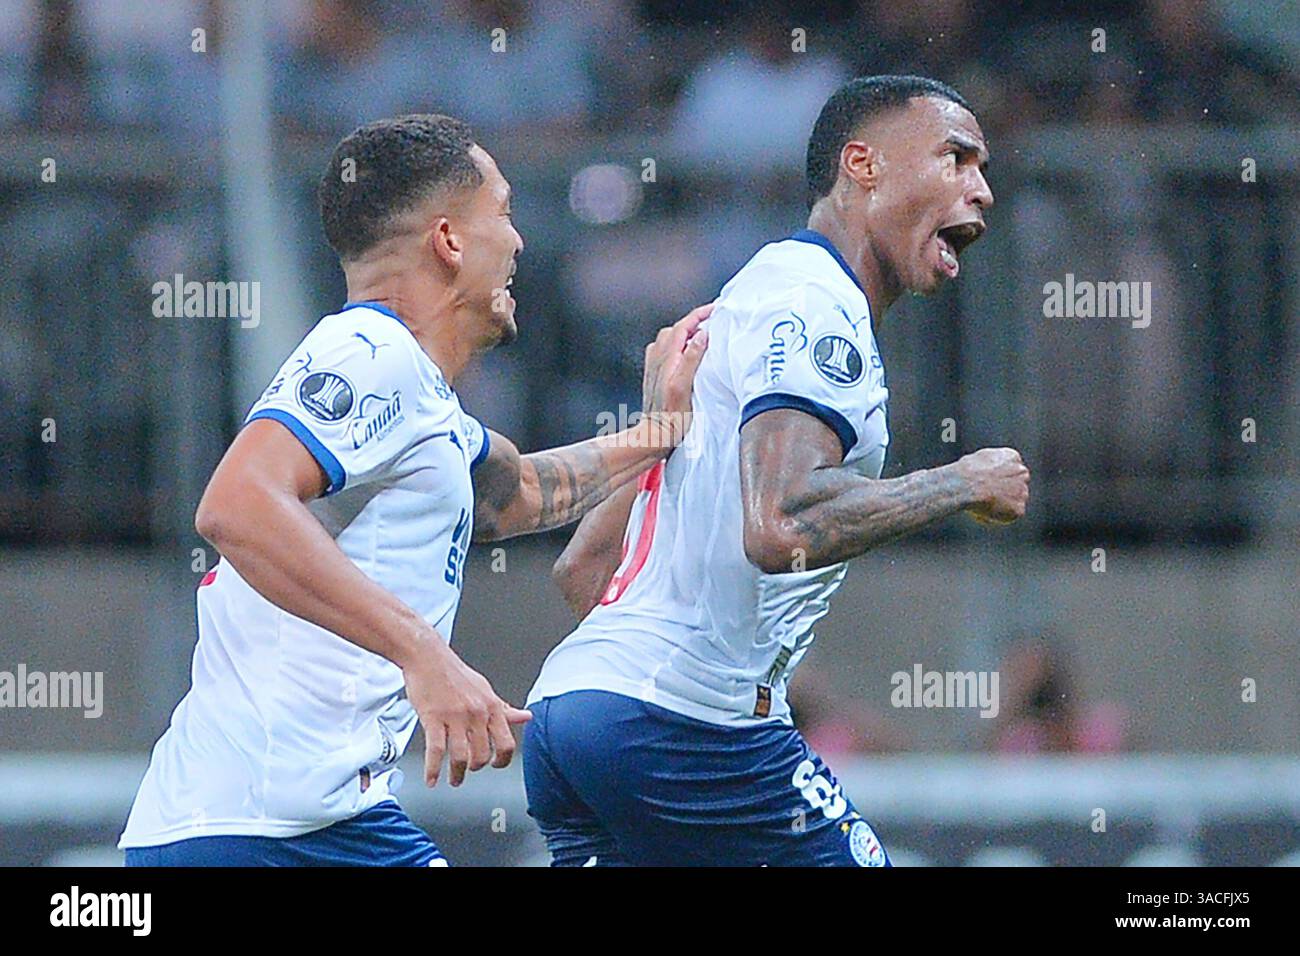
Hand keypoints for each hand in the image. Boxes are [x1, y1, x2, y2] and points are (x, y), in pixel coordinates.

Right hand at [402, 638, 531, 786]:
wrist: (428, 657)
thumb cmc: (455, 674)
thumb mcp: (485, 690)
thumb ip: (504, 709)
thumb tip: (525, 717)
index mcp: (492, 706)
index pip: (506, 742)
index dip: (503, 760)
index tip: (496, 765)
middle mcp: (477, 712)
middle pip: (482, 754)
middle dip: (475, 768)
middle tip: (469, 771)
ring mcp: (455, 716)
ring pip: (461, 756)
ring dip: (457, 774)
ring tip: (454, 779)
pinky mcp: (433, 718)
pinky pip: (436, 751)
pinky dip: (433, 770)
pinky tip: (432, 779)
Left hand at [641, 302, 712, 448]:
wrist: (654, 435)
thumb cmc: (671, 417)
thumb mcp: (684, 386)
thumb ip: (691, 358)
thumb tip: (701, 334)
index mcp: (666, 357)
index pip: (683, 326)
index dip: (700, 315)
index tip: (716, 309)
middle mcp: (658, 357)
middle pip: (678, 329)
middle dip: (695, 321)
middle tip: (715, 320)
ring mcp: (655, 365)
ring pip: (672, 339)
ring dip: (688, 333)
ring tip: (705, 335)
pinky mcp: (656, 374)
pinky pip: (668, 350)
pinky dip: (681, 345)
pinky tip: (689, 354)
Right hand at [955, 447, 1029, 523]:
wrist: (966, 486)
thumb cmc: (964, 473)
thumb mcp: (977, 460)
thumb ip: (989, 467)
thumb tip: (985, 475)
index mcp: (1012, 457)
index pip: (1011, 468)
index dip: (998, 477)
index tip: (987, 483)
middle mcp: (1022, 472)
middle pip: (1017, 484)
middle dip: (1006, 490)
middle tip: (986, 497)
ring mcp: (1023, 491)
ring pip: (1014, 501)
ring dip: (1002, 504)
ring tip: (980, 504)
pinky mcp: (1018, 509)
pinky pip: (1010, 515)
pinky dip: (998, 516)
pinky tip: (983, 511)